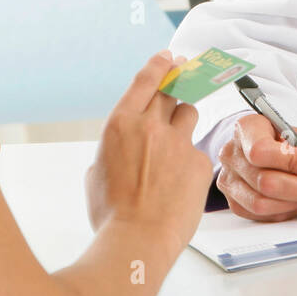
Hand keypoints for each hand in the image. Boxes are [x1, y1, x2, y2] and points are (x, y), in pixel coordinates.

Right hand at [85, 51, 213, 257]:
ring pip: (188, 115)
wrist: (139, 239)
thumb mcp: (97, 173)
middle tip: (180, 77)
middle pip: (170, 92)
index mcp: (120, 124)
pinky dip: (189, 161)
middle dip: (175, 83)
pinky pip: (197, 151)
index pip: (145, 80)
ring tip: (173, 145)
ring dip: (182, 122)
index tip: (167, 56)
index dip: (158, 64)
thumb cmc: (111, 214)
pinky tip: (180, 183)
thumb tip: (122, 148)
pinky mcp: (199, 160)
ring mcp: (178, 142)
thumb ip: (114, 149)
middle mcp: (151, 125)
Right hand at [216, 113, 296, 221]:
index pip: (260, 150)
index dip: (291, 162)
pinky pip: (260, 216)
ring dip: (293, 202)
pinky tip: (295, 200)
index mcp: (247, 128)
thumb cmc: (289, 143)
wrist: (274, 152)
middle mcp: (232, 153)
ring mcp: (229, 179)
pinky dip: (284, 211)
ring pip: (261, 203)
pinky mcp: (234, 201)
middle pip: (265, 181)